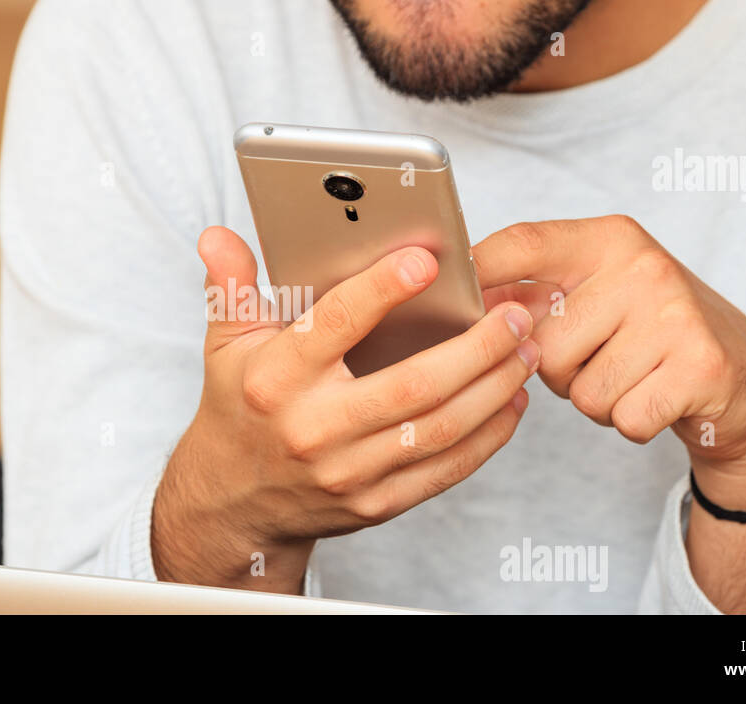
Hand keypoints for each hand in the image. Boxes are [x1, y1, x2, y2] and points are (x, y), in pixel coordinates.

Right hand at [152, 226, 539, 592]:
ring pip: (439, 429)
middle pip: (413, 385)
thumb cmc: (240, 409)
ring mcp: (347, 473)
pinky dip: (487, 436)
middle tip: (514, 314)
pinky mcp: (375, 504)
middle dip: (476, 347)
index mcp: (277, 379)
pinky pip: (444, 469)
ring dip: (494, 388)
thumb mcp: (225, 345)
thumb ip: (230, 286)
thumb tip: (219, 235)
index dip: (381, 290)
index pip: (335, 325)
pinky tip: (511, 402)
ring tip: (527, 350)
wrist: (233, 502)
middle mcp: (312, 429)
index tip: (426, 260)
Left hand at [473, 216, 745, 611]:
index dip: (476, 270)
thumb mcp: (597, 293)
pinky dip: (632, 422)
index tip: (445, 293)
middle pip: (540, 343)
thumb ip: (532, 290)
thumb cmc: (649, 335)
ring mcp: (675, 314)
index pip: (521, 243)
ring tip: (634, 375)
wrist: (745, 379)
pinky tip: (658, 397)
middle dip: (557, 369)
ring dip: (597, 399)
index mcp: (609, 238)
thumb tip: (453, 301)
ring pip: (577, 389)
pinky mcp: (701, 366)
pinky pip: (621, 417)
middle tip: (603, 357)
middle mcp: (643, 266)